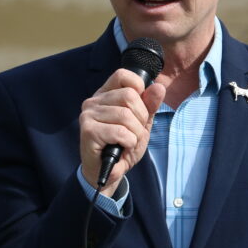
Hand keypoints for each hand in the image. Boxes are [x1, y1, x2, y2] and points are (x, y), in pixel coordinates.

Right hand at [79, 68, 165, 196]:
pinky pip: (120, 132)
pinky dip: (129, 142)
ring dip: (135, 133)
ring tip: (127, 141)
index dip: (139, 89)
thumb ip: (150, 105)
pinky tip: (122, 148)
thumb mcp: (142, 122)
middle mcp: (94, 101)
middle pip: (129, 96)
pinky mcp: (88, 131)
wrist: (110, 171)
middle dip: (141, 117)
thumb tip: (159, 87)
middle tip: (134, 132)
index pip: (124, 75)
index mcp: (106, 94)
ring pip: (126, 115)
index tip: (140, 108)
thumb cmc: (124, 144)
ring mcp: (88, 115)